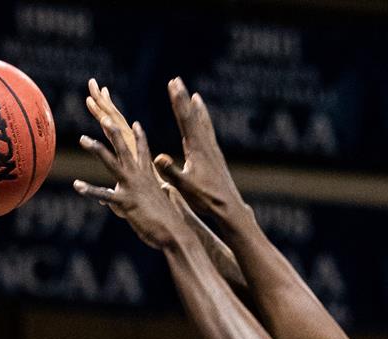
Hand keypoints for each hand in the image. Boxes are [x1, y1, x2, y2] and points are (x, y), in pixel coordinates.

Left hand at [75, 79, 185, 250]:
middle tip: (102, 112)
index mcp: (147, 174)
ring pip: (112, 162)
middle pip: (124, 146)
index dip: (137, 135)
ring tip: (82, 138)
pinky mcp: (126, 202)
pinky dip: (90, 191)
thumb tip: (118, 204)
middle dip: (112, 127)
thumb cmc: (167, 220)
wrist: (176, 233)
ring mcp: (132, 186)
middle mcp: (139, 175)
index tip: (131, 122)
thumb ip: (132, 201)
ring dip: (97, 149)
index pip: (141, 148)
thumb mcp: (149, 206)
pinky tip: (77, 186)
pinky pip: (104, 195)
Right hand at [154, 78, 247, 223]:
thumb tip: (158, 157)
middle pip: (193, 115)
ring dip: (197, 109)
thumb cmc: (206, 199)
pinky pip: (209, 133)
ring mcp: (213, 150)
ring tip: (195, 96)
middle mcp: (206, 145)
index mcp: (197, 149)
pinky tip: (204, 125)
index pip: (185, 119)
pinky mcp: (216, 157)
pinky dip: (205, 123)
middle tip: (177, 81)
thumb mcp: (185, 186)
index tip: (173, 84)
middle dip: (183, 98)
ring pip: (204, 123)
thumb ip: (171, 171)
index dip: (178, 100)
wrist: (229, 208)